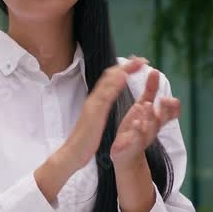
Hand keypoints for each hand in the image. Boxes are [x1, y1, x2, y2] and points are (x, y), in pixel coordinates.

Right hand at [55, 57, 148, 171]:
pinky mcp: (94, 113)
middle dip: (126, 66)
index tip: (137, 64)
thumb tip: (106, 98)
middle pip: (109, 77)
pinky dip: (115, 84)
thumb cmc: (84, 140)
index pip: (109, 81)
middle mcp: (94, 99)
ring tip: (137, 63)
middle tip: (141, 58)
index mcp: (96, 101)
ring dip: (123, 70)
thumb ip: (100, 107)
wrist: (71, 153)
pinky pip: (106, 96)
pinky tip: (124, 77)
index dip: (123, 70)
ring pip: (107, 82)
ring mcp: (93, 105)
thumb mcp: (95, 119)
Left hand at [110, 68, 180, 169]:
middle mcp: (153, 128)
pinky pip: (138, 137)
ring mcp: (144, 137)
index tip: (171, 98)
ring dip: (149, 116)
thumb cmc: (136, 128)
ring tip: (146, 105)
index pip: (172, 112)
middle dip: (164, 109)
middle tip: (163, 99)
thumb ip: (150, 91)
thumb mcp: (143, 107)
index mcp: (157, 119)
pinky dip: (138, 130)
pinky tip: (136, 122)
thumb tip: (155, 71)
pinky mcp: (133, 144)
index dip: (174, 106)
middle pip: (162, 118)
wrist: (126, 155)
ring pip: (150, 127)